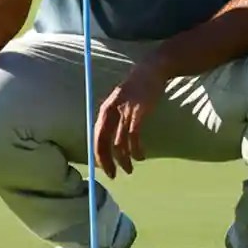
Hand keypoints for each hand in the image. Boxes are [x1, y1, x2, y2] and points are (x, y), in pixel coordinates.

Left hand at [94, 60, 167, 178]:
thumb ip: (113, 118)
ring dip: (124, 160)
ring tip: (129, 169)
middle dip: (107, 162)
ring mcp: (125, 112)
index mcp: (105, 110)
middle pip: (104, 142)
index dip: (99, 155)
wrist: (150, 71)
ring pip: (120, 143)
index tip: (103, 168)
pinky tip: (140, 156)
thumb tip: (108, 142)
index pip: (97, 137)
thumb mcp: (118, 102)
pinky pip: (134, 137)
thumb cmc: (135, 89)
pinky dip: (137, 150)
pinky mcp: (138, 113)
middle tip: (112, 175)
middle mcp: (111, 112)